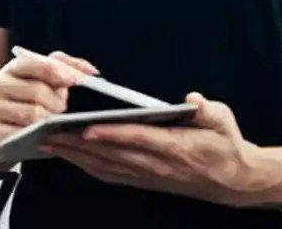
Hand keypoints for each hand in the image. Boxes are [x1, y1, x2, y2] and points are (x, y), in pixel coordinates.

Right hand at [0, 50, 98, 151]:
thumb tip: (91, 72)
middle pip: (36, 91)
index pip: (34, 63)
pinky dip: (34, 138)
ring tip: (56, 125)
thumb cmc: (32, 104)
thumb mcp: (47, 83)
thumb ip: (68, 69)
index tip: (76, 81)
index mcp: (14, 68)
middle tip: (65, 111)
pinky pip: (17, 135)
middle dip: (57, 103)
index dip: (58, 71)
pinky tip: (43, 139)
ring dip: (50, 122)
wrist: (4, 134)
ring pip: (30, 114)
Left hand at [41, 92, 264, 207]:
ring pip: (105, 166)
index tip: (87, 127)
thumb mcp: (224, 122)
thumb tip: (192, 100)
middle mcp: (157, 165)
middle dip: (78, 143)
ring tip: (49, 142)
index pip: (138, 139)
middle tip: (49, 132)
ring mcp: (148, 175)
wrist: (232, 181)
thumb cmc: (226, 145)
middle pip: (111, 153)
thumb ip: (208, 110)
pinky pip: (109, 174)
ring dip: (76, 155)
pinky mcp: (143, 180)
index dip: (112, 134)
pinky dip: (86, 165)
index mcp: (176, 148)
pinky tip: (70, 155)